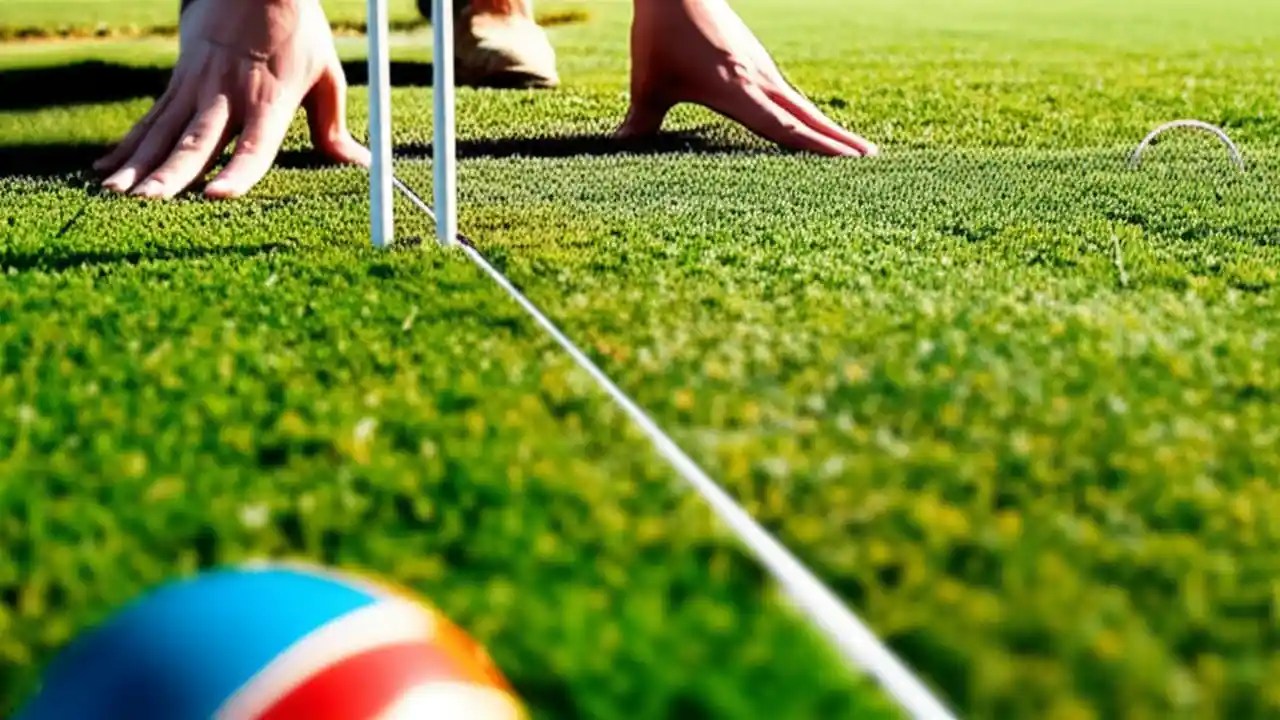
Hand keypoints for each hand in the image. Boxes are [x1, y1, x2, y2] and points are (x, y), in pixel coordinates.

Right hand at [95, 0, 368, 199]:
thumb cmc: (297, 31)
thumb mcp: (325, 76)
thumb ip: (334, 127)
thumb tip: (363, 166)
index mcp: (268, 101)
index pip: (254, 145)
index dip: (237, 172)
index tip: (219, 196)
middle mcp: (227, 96)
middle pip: (196, 142)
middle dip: (170, 175)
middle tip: (148, 202)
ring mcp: (196, 88)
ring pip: (163, 132)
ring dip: (138, 166)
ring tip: (115, 195)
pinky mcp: (177, 83)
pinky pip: (149, 120)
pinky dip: (127, 146)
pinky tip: (104, 170)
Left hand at [619, 0, 875, 155]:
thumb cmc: (662, 32)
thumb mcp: (648, 82)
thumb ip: (639, 123)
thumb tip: (618, 150)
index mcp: (739, 91)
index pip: (786, 128)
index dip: (818, 149)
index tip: (852, 163)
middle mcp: (760, 81)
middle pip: (808, 117)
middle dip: (839, 141)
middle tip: (874, 162)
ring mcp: (762, 70)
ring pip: (802, 105)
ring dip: (828, 127)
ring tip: (856, 151)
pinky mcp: (757, 61)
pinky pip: (788, 95)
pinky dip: (806, 114)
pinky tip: (811, 125)